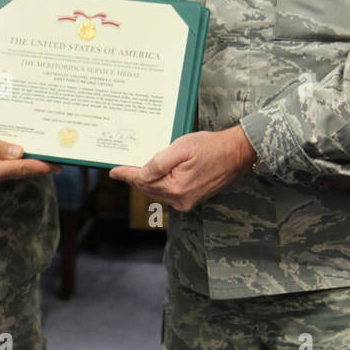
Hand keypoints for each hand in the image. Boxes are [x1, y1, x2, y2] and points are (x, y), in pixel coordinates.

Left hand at [110, 126, 256, 211]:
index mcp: (176, 187)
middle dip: (134, 179)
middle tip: (121, 170)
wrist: (236, 154)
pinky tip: (154, 176)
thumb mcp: (182, 148)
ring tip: (134, 171)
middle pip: (148, 190)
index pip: (143, 182)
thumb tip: (141, 174)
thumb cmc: (212, 147)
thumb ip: (159, 162)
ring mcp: (187, 201)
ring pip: (157, 193)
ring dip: (146, 183)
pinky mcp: (192, 199)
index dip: (126, 175)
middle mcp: (180, 199)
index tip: (113, 172)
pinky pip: (168, 193)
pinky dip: (158, 185)